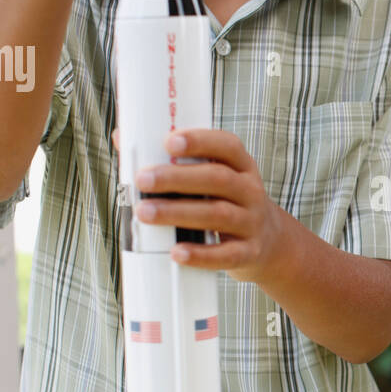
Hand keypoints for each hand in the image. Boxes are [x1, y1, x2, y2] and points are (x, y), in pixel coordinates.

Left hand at [113, 127, 284, 283]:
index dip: (200, 141)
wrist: (269, 243)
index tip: (168, 141)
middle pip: (217, 179)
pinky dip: (200, 255)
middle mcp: (250, 191)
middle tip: (143, 179)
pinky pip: (226, 255)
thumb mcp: (212, 178)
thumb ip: (173, 161)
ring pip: (217, 214)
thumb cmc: (226, 203)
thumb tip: (122, 136)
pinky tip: (176, 252)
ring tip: (144, 212)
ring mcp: (251, 222)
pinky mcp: (249, 252)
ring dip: (178, 213)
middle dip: (177, 178)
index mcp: (241, 166)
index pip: (227, 146)